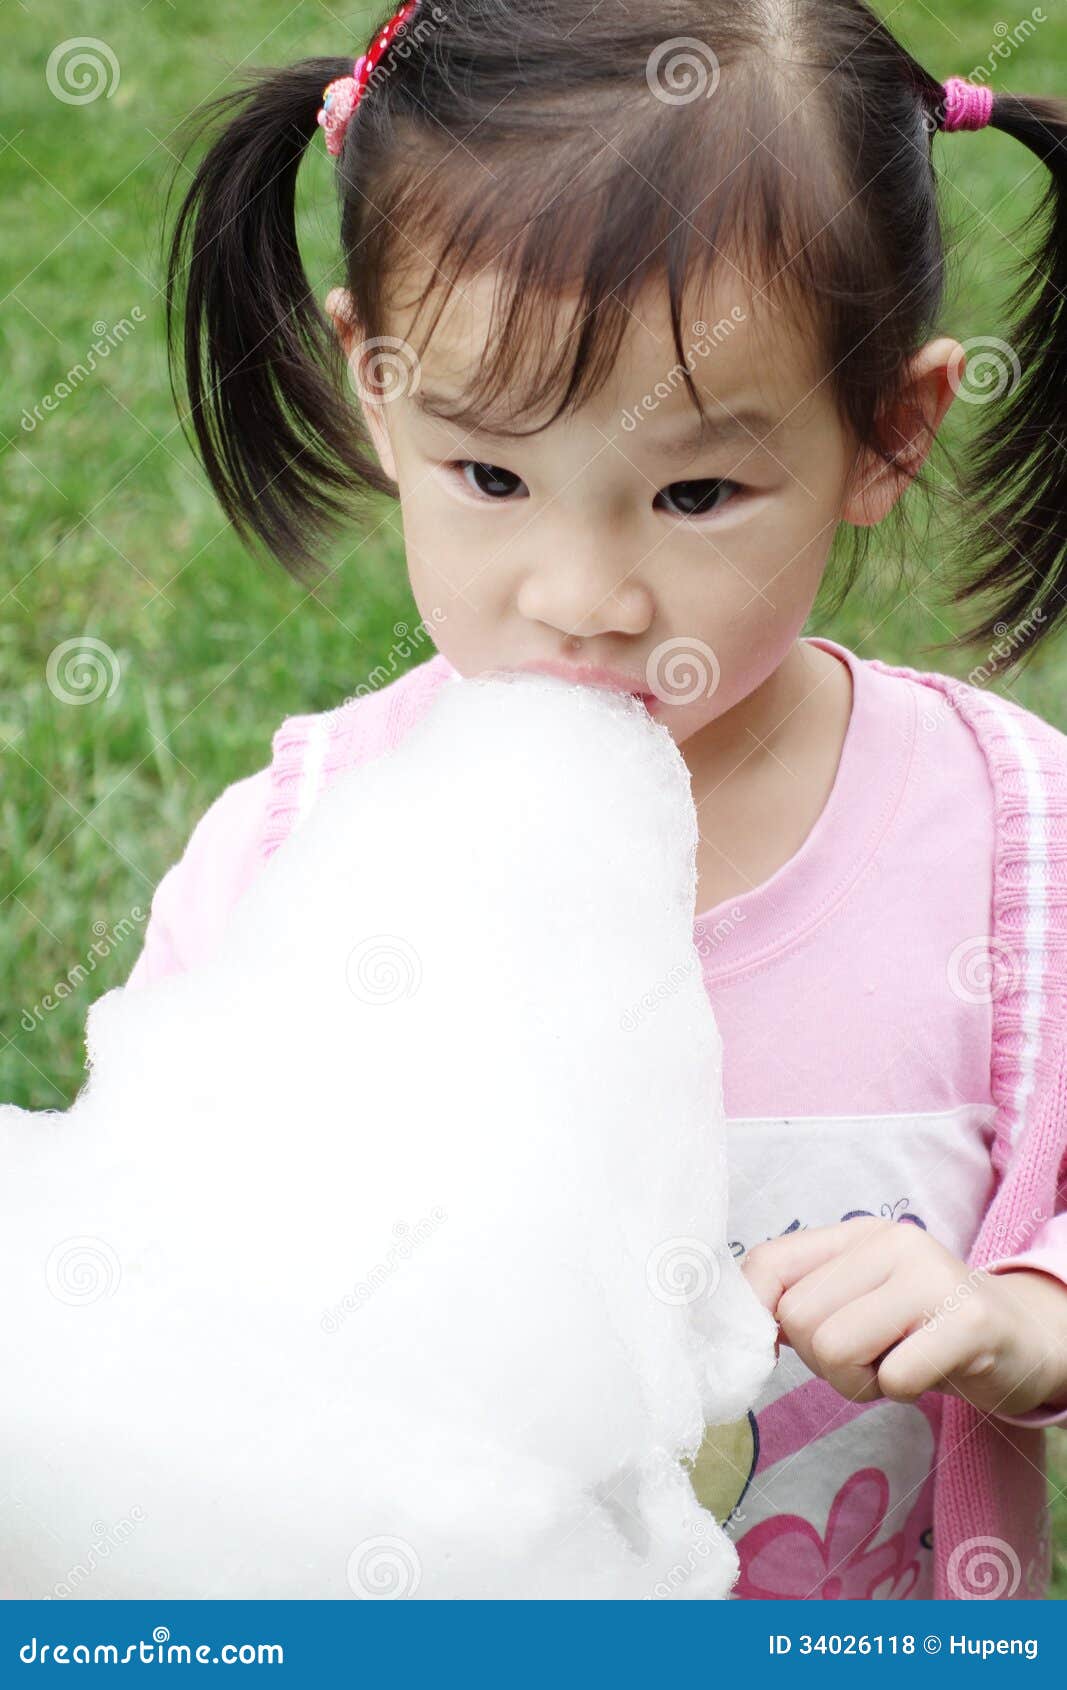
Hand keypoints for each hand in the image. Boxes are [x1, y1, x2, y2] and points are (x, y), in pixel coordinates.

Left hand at [740, 1216, 1066, 1416]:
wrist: (1022, 1339)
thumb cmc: (925, 1329)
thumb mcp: (862, 1301)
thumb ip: (805, 1300)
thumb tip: (738, 1328)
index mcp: (855, 1234)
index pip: (767, 1263)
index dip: (751, 1316)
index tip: (770, 1350)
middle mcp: (891, 1241)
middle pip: (799, 1319)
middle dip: (822, 1361)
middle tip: (868, 1359)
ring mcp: (931, 1276)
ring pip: (834, 1349)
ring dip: (860, 1381)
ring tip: (895, 1366)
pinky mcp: (967, 1320)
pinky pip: (893, 1378)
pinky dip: (901, 1392)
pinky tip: (928, 1374)